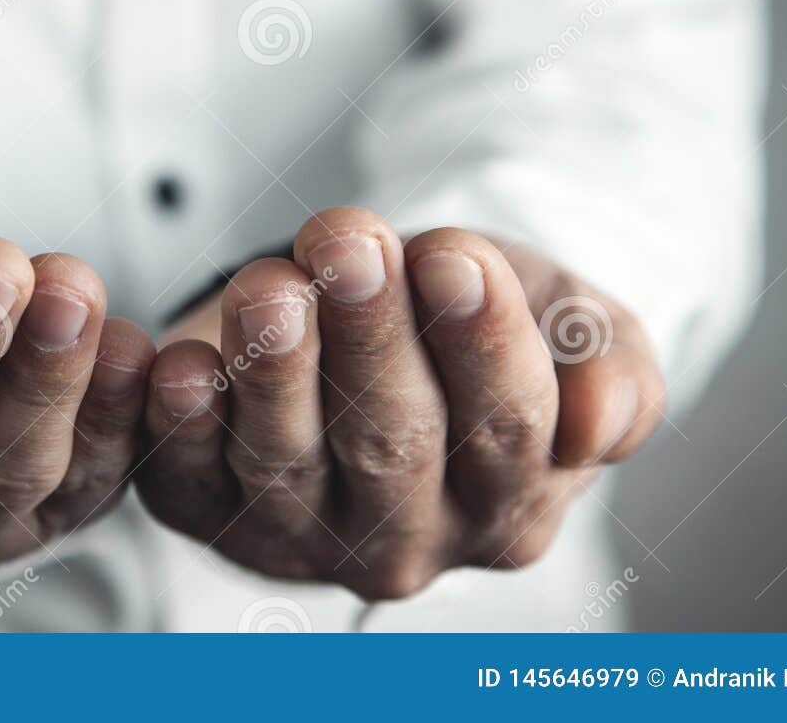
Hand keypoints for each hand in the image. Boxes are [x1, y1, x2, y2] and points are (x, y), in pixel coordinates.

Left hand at [135, 207, 663, 599]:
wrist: (367, 318)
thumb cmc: (463, 321)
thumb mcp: (562, 322)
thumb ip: (610, 364)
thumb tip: (604, 418)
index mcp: (510, 504)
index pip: (506, 432)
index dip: (480, 343)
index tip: (455, 256)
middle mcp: (407, 541)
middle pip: (393, 446)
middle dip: (371, 338)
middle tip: (349, 244)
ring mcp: (301, 535)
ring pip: (286, 465)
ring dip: (274, 371)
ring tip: (270, 289)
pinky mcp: (209, 514)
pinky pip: (188, 482)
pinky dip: (177, 425)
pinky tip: (176, 364)